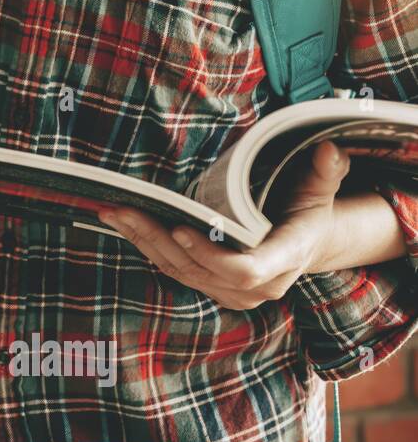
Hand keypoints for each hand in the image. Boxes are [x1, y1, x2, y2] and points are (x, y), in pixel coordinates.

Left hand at [99, 141, 350, 310]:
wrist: (307, 241)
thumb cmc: (309, 209)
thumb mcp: (321, 188)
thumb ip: (325, 172)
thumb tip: (329, 149)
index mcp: (286, 258)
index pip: (246, 270)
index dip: (211, 255)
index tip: (180, 227)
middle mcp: (260, 285)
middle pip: (199, 269)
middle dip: (156, 238)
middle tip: (123, 209)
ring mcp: (234, 293)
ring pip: (180, 271)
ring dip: (143, 241)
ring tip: (113, 211)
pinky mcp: (213, 289)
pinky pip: (175, 271)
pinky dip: (147, 247)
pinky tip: (124, 224)